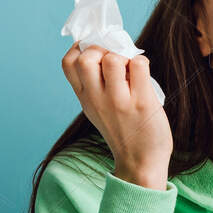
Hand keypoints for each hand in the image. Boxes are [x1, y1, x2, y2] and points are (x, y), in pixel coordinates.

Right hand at [60, 41, 172, 183]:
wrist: (140, 164)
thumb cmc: (124, 131)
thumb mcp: (98, 109)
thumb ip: (96, 84)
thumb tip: (109, 49)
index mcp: (85, 98)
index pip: (69, 63)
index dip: (81, 48)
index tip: (96, 52)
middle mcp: (97, 99)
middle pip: (86, 57)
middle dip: (102, 49)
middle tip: (115, 61)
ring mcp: (118, 101)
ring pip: (113, 59)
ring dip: (125, 57)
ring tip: (131, 72)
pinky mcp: (141, 103)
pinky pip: (139, 65)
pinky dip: (142, 63)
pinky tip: (143, 78)